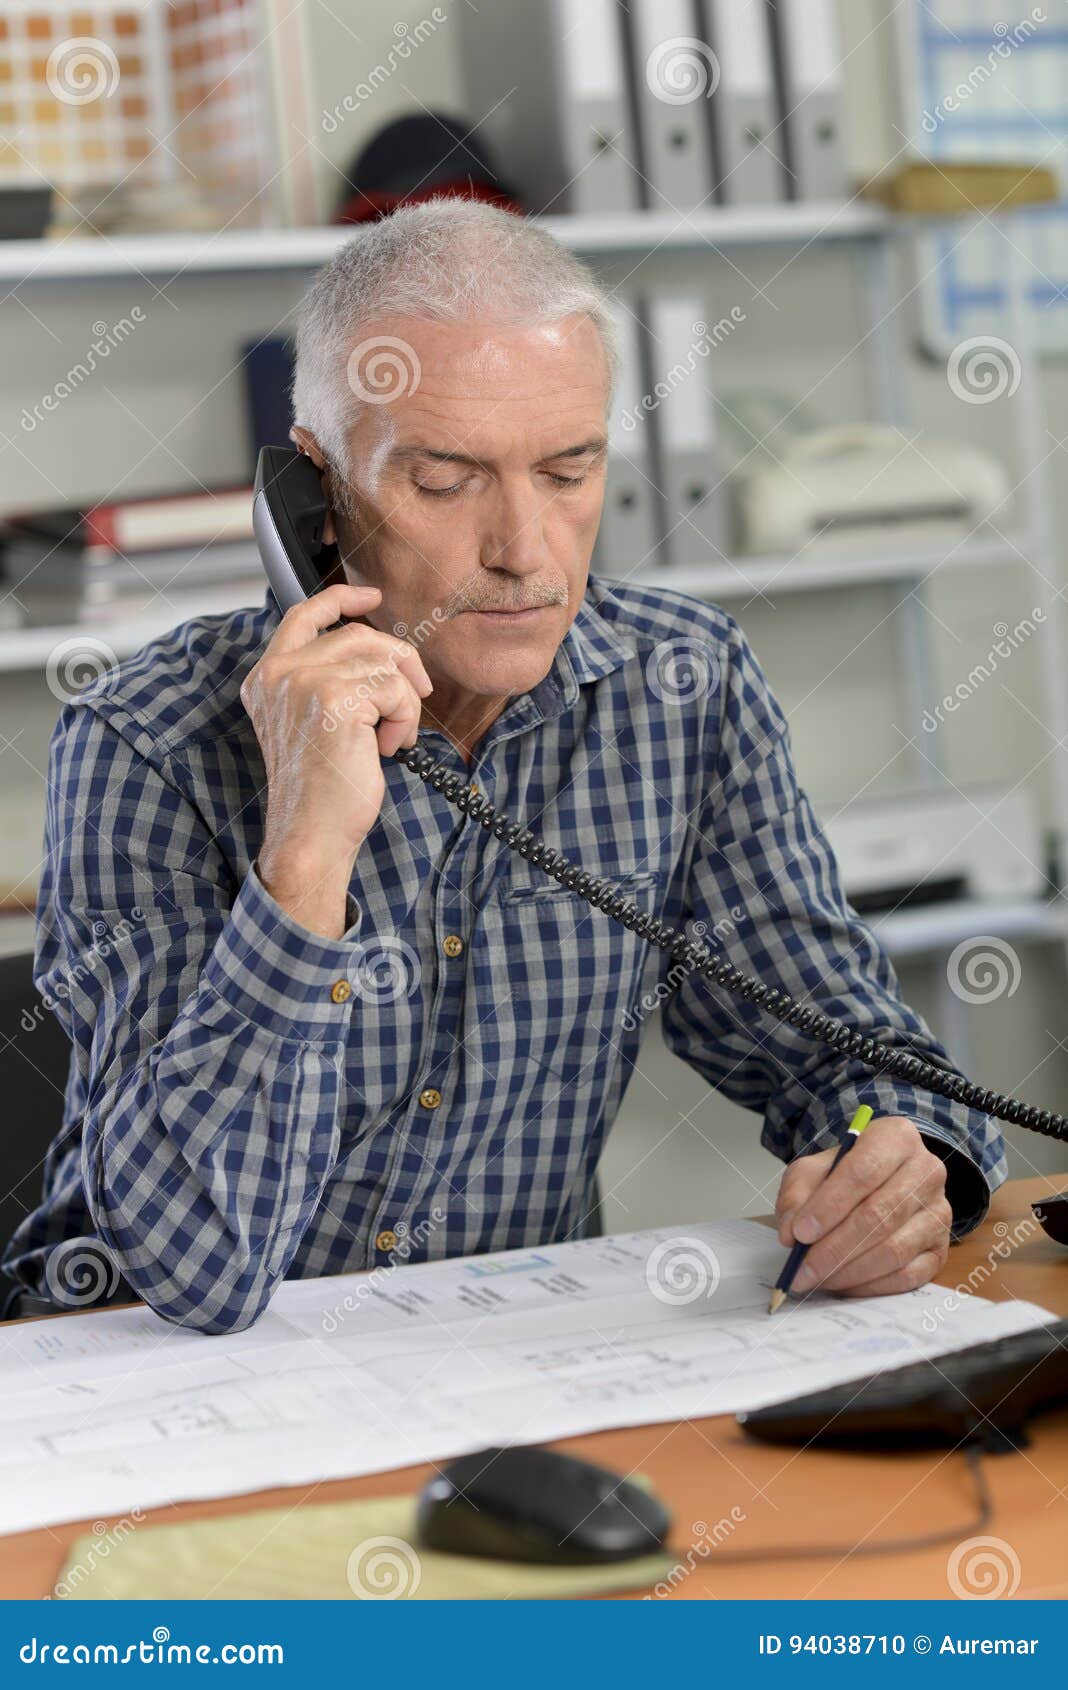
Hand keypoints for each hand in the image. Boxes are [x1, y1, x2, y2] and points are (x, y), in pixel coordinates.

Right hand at [240, 583, 432, 936]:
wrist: (311, 833)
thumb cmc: (318, 790)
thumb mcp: (312, 724)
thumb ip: (326, 682)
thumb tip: (381, 653)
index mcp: (266, 678)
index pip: (304, 615)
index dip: (342, 598)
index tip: (372, 596)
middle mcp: (278, 673)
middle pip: (359, 635)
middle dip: (399, 663)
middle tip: (415, 697)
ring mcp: (304, 682)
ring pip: (383, 663)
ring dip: (403, 702)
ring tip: (391, 739)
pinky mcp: (335, 699)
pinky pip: (395, 688)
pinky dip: (405, 719)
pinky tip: (388, 749)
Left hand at [773, 1117, 952, 1297]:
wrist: (883, 1183)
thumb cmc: (845, 1174)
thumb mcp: (813, 1170)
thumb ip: (796, 1196)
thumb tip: (791, 1233)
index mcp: (897, 1138)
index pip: (863, 1172)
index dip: (829, 1206)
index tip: (800, 1233)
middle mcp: (926, 1171)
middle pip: (879, 1216)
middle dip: (834, 1249)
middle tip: (802, 1270)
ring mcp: (939, 1211)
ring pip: (894, 1250)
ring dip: (849, 1271)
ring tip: (817, 1279)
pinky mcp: (941, 1248)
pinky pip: (908, 1276)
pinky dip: (871, 1287)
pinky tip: (844, 1285)